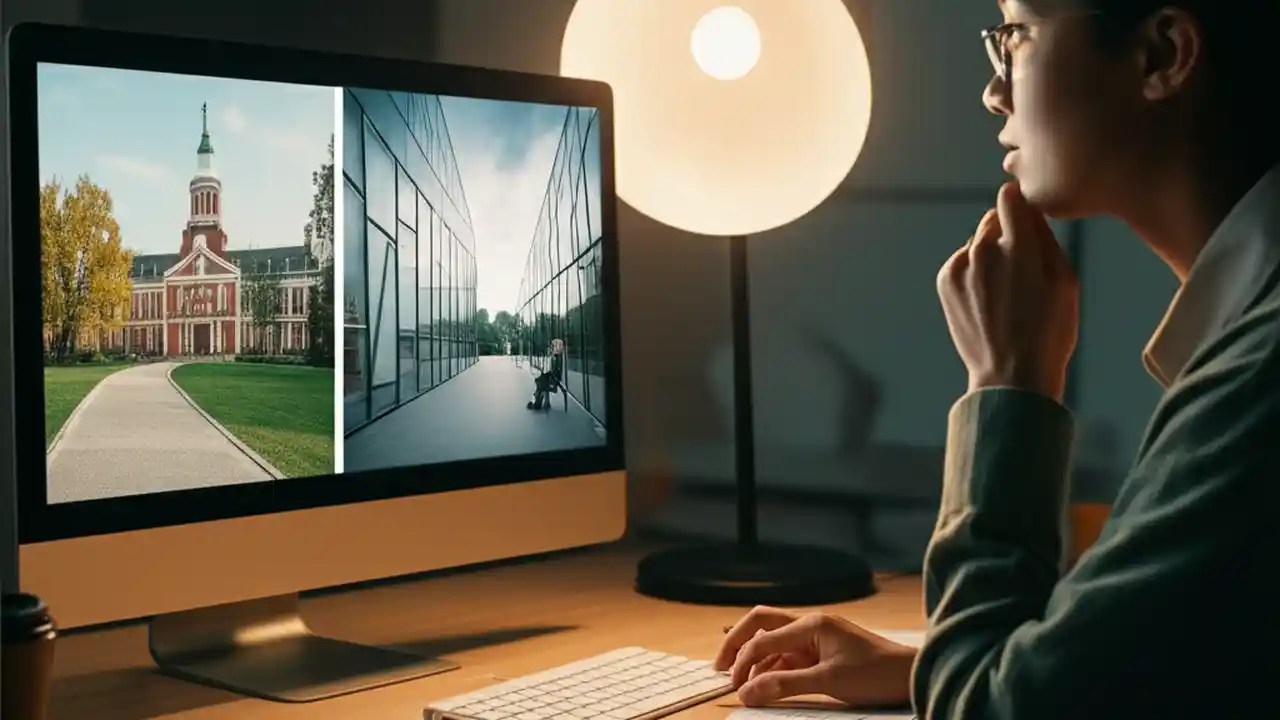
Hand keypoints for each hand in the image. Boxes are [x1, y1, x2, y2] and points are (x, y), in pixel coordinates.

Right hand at [713, 606, 915, 707]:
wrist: (911, 676)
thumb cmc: (875, 674)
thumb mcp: (829, 682)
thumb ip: (785, 685)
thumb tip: (747, 692)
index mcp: (811, 625)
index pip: (764, 638)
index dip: (743, 662)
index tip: (733, 687)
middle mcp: (810, 625)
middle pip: (761, 625)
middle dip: (737, 644)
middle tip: (719, 668)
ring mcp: (816, 638)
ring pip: (774, 642)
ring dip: (755, 659)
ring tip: (740, 682)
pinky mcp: (822, 652)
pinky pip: (789, 656)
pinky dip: (773, 669)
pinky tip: (765, 684)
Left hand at [936, 181, 1078, 401]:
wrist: (1010, 376)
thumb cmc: (1049, 331)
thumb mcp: (1065, 281)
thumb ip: (1046, 238)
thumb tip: (1030, 210)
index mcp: (1018, 246)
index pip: (1010, 197)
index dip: (1020, 202)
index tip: (1028, 213)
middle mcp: (983, 250)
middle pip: (994, 219)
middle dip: (1008, 232)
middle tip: (1024, 267)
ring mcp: (960, 266)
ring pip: (977, 241)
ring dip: (990, 253)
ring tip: (1007, 291)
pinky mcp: (945, 281)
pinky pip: (963, 261)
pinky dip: (974, 271)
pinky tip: (989, 299)